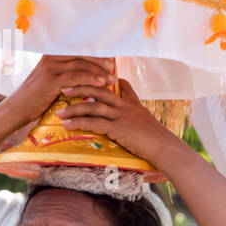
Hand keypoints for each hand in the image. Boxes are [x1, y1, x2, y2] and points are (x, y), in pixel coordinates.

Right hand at [0, 55, 114, 127]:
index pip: (78, 51)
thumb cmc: (37, 98)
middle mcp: (51, 58)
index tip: (111, 59)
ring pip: (81, 64)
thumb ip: (68, 76)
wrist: (18, 109)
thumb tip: (91, 77)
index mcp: (52, 56)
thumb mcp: (53, 83)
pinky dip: (90, 78)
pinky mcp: (51, 80)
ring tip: (112, 78)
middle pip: (81, 54)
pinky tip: (101, 83)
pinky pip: (76, 76)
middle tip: (114, 67)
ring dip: (99, 71)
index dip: (95, 54)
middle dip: (100, 60)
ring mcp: (51, 68)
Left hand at [55, 79, 175, 168]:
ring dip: (73, 108)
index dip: (105, 79)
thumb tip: (133, 129)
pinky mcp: (118, 128)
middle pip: (99, 91)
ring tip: (59, 112)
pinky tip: (67, 125)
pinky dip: (78, 123)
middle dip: (79, 88)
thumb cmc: (160, 142)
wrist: (166, 148)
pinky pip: (94, 123)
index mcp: (134, 104)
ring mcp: (122, 116)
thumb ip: (138, 121)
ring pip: (93, 106)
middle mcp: (126, 106)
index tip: (91, 77)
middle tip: (64, 89)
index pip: (121, 85)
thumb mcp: (150, 126)